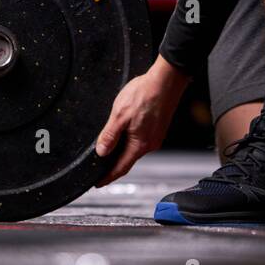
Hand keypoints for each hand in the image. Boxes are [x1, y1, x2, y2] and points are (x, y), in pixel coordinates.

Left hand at [94, 56, 190, 186]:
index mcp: (140, 145)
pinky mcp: (158, 127)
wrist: (166, 80)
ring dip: (121, 152)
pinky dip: (129, 142)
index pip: (121, 168)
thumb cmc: (145, 94)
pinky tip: (123, 135)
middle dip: (113, 165)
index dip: (108, 177)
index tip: (98, 184)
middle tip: (99, 169)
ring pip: (134, 149)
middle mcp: (150, 144)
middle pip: (128, 160)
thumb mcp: (120, 115)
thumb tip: (101, 152)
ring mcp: (156, 136)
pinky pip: (140, 140)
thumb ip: (110, 135)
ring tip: (108, 152)